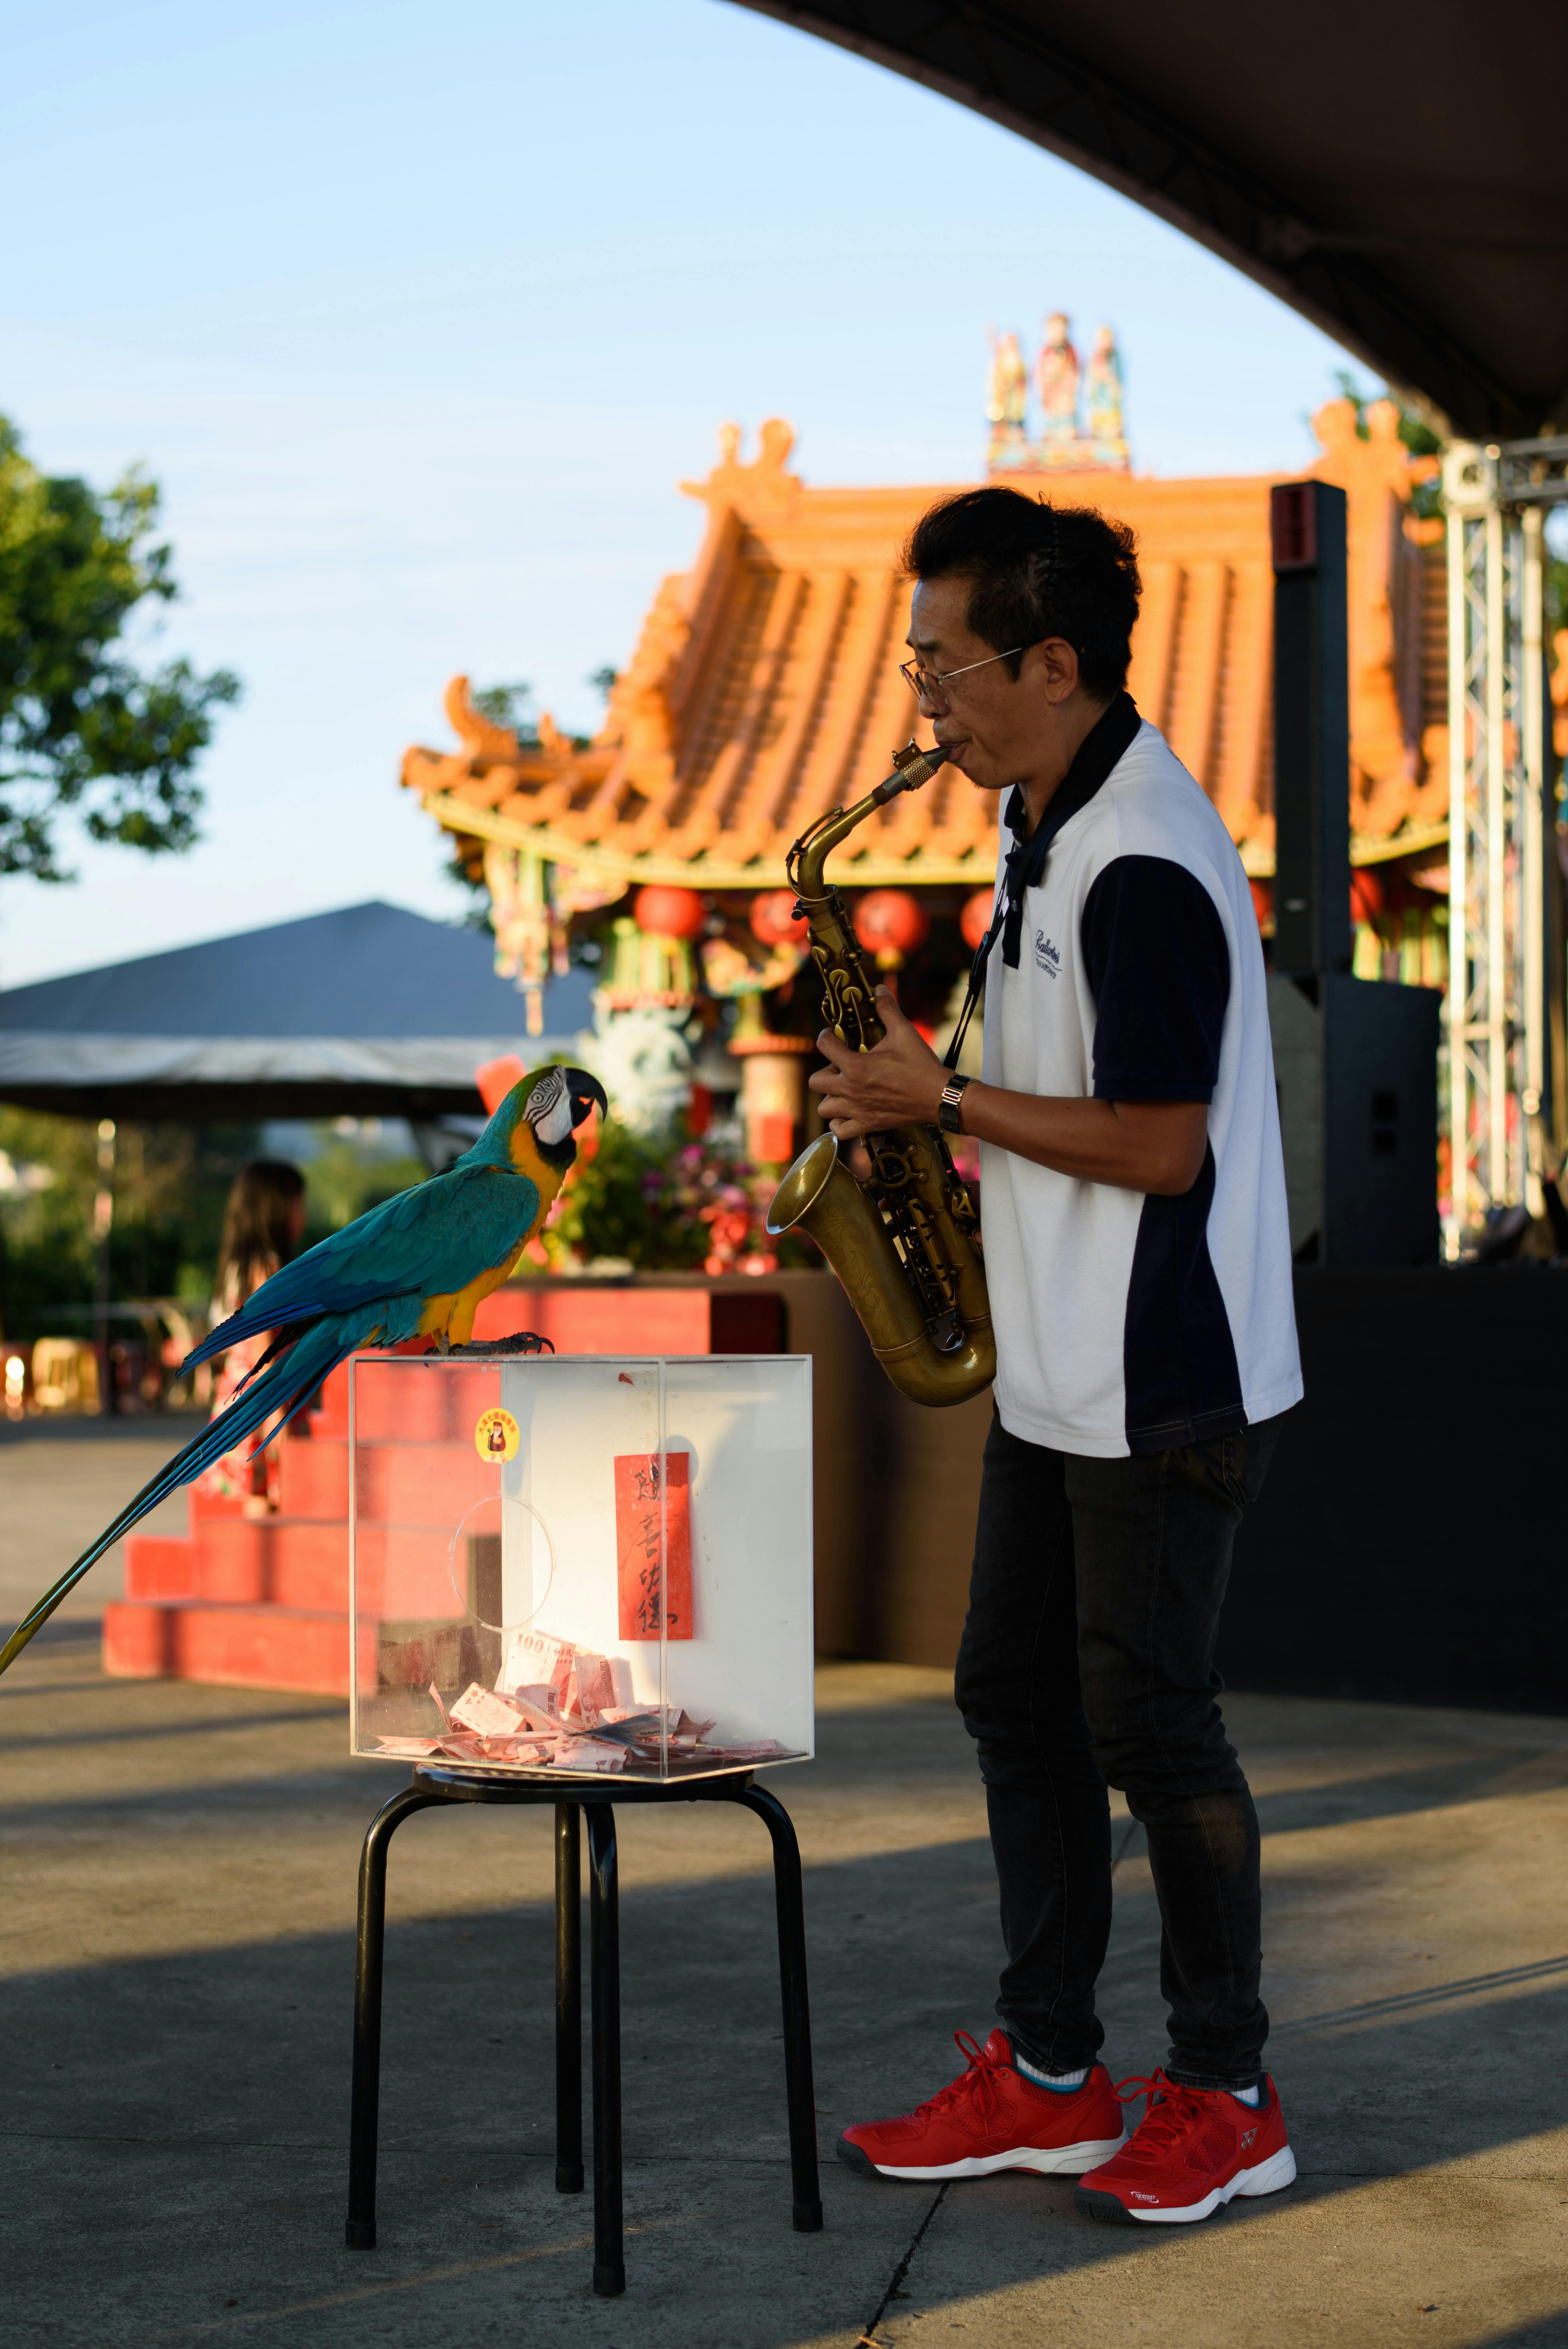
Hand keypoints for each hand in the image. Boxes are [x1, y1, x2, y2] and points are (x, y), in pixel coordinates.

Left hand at [808, 987, 946, 1141]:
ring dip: (831, 1096)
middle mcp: (851, 1090)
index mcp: (856, 1066)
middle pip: (816, 1081)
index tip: (833, 1035)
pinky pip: (839, 1129)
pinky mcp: (867, 1125)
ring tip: (845, 1088)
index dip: (826, 1036)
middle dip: (826, 1071)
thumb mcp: (904, 1032)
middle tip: (842, 1066)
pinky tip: (848, 1110)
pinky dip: (839, 1122)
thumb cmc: (921, 1065)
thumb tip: (879, 989)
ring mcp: (857, 1110)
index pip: (824, 1046)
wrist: (938, 1096)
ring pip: (824, 1107)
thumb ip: (888, 1009)